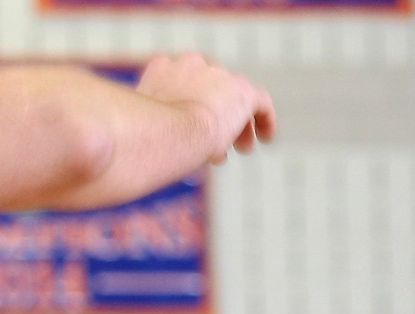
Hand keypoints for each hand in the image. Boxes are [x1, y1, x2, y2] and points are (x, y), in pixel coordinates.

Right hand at [135, 53, 276, 163]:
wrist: (169, 130)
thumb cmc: (150, 136)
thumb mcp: (148, 126)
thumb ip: (160, 124)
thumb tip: (168, 142)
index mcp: (162, 68)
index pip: (185, 84)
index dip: (194, 108)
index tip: (196, 131)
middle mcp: (190, 64)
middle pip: (212, 90)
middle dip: (218, 116)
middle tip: (222, 143)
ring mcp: (218, 74)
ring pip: (235, 98)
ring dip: (239, 123)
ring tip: (243, 148)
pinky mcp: (242, 90)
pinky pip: (261, 101)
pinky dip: (265, 119)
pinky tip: (267, 138)